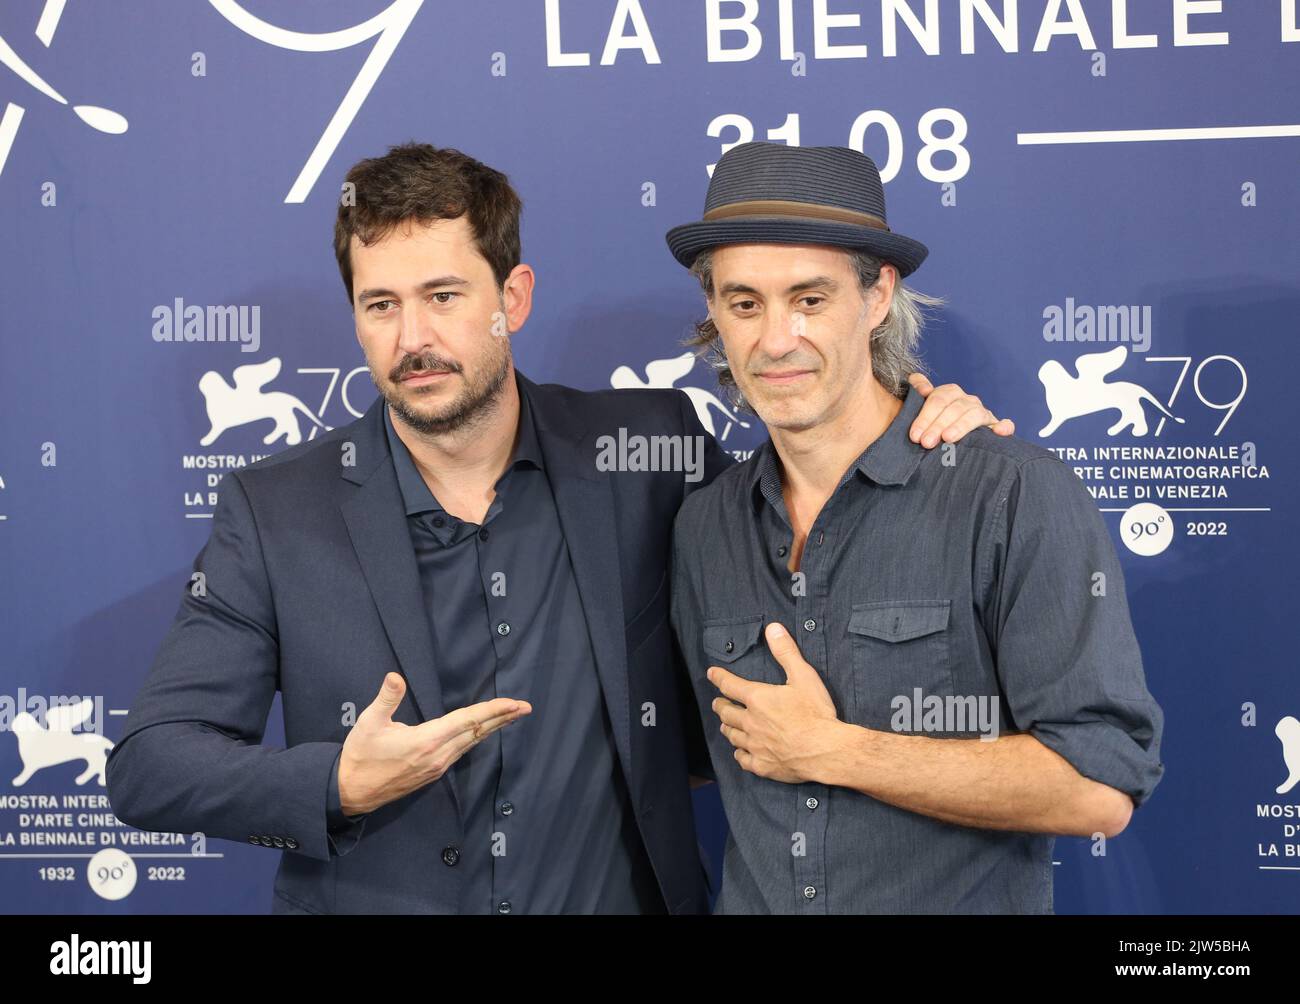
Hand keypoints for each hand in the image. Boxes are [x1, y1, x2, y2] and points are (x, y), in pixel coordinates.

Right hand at [338, 673, 530, 815]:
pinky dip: (477, 738)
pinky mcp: (433, 772)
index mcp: (426, 740)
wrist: (351, 792)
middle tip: (526, 707)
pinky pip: (462, 751)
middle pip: (477, 732)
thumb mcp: (368, 723)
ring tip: (511, 716)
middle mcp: (438, 755)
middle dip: (503, 718)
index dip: (493, 710)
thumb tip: (395, 676)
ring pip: (472, 743)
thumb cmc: (360, 755)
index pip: (467, 721)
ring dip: (493, 727)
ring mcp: (437, 766)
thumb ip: (387, 699)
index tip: (514, 703)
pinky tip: (483, 732)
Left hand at [707, 623, 842, 783]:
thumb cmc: (815, 712)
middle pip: (726, 712)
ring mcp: (754, 745)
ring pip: (732, 735)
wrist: (825, 750)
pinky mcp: (762, 765)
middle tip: (718, 703)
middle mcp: (750, 722)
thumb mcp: (803, 675)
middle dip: (720, 705)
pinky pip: (742, 758)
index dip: (719, 677)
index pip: (729, 685)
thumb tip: (772, 628)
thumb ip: (786, 651)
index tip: (711, 673)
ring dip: (727, 727)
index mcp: (757, 698)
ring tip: (725, 724)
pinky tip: (740, 751)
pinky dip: (739, 753)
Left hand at [907, 373, 1013, 447]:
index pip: (938, 399)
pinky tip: (999, 432)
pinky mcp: (995, 427)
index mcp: (950, 393)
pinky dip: (1004, 427)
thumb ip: (918, 391)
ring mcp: (983, 413)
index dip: (925, 416)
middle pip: (954, 408)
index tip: (915, 435)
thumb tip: (923, 389)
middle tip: (926, 442)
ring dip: (961, 426)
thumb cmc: (933, 423)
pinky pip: (1004, 425)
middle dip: (938, 425)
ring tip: (948, 438)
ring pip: (974, 415)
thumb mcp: (922, 406)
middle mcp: (968, 401)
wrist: (949, 437)